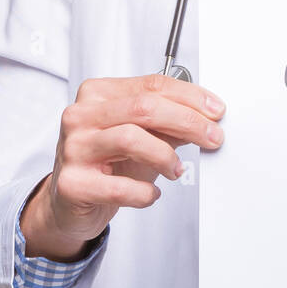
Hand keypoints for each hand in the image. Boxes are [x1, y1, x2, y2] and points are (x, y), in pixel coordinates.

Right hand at [20, 74, 226, 260]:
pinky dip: (144, 192)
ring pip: (131, 138)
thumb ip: (168, 122)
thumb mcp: (142, 135)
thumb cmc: (109, 164)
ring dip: (165, 156)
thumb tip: (207, 118)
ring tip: (177, 169)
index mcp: (98, 94)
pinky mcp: (72, 184)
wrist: (70, 202)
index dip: (191, 97)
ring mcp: (73, 148)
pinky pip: (119, 186)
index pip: (152, 85)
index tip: (216, 111)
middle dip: (188, 122)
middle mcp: (81, 116)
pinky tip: (151, 193)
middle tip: (212, 138)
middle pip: (145, 107)